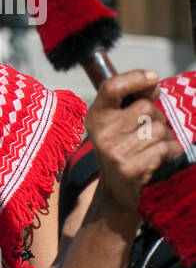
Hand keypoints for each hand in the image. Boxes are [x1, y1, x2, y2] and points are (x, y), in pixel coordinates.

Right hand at [87, 71, 184, 212]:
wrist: (117, 190)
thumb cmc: (124, 148)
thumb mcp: (120, 122)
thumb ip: (134, 101)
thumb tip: (153, 83)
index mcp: (96, 116)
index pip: (111, 87)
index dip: (134, 78)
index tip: (152, 77)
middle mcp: (101, 132)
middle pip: (146, 108)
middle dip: (156, 118)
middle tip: (145, 133)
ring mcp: (114, 151)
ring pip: (160, 129)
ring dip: (164, 138)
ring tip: (150, 148)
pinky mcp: (130, 167)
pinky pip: (165, 148)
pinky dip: (170, 152)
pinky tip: (157, 160)